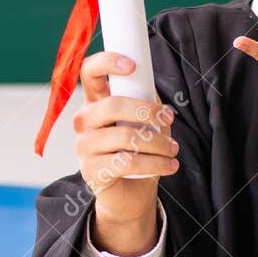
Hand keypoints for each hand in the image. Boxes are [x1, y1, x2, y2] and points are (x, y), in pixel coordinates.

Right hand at [73, 51, 177, 255]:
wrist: (129, 193)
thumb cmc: (137, 151)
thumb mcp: (143, 121)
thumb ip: (145, 100)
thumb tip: (152, 86)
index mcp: (94, 102)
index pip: (89, 72)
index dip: (107, 63)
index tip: (132, 66)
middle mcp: (83, 121)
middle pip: (112, 105)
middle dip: (148, 111)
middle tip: (169, 119)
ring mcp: (84, 146)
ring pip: (125, 137)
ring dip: (158, 143)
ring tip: (174, 149)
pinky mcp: (91, 171)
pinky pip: (127, 163)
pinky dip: (155, 164)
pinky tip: (169, 166)